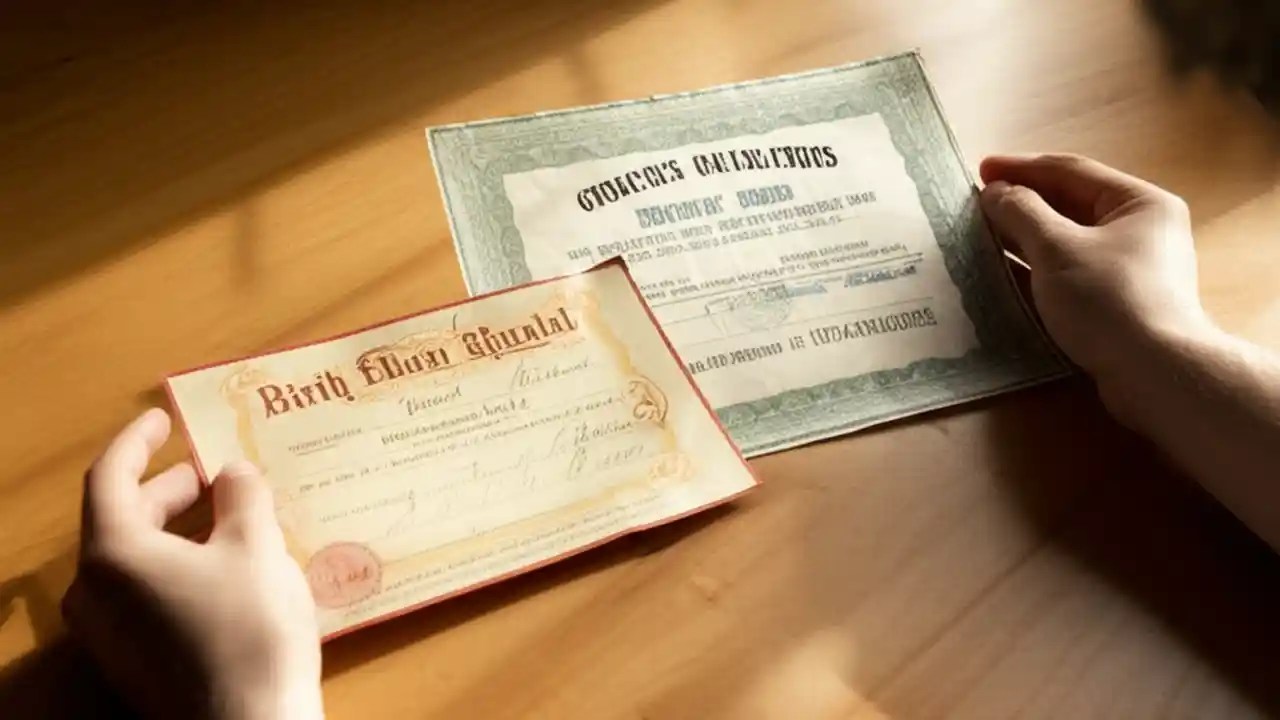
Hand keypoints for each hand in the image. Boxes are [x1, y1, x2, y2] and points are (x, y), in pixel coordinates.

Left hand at [62, 409, 322, 719]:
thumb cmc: (248, 628)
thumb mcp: (256, 547)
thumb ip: (243, 498)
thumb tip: (234, 473)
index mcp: (113, 552)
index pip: (110, 477)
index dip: (138, 440)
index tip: (163, 418)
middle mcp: (94, 591)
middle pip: (121, 520)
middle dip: (168, 488)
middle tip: (211, 470)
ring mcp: (108, 633)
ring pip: (135, 560)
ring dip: (177, 529)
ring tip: (231, 516)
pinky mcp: (132, 661)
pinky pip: (144, 594)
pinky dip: (178, 566)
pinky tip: (226, 567)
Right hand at [979, 154, 1212, 416]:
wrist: (1155, 374)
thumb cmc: (1108, 299)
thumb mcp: (1057, 248)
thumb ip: (1021, 213)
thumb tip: (995, 192)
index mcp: (1139, 202)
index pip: (1071, 172)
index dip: (1021, 168)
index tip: (979, 169)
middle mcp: (1140, 230)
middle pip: (1070, 206)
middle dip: (1021, 205)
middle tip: (975, 205)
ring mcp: (1131, 269)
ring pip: (1067, 243)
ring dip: (1024, 239)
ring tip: (982, 237)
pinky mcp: (1118, 304)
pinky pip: (1069, 274)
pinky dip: (1037, 270)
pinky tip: (1002, 274)